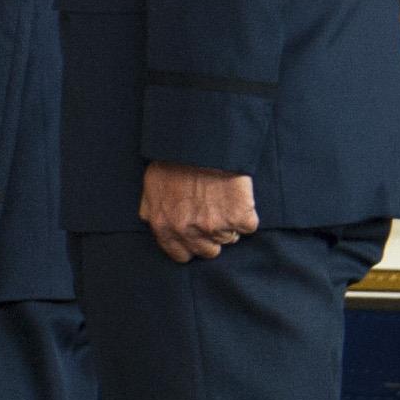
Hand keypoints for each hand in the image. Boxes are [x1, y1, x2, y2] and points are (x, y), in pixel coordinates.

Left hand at [139, 164, 256, 263]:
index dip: (191, 245)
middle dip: (212, 237)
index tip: (198, 234)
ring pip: (229, 239)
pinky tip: (238, 198)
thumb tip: (153, 223)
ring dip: (230, 224)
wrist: (201, 143)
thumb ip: (151, 211)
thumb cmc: (174, 162)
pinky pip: (249, 227)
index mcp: (165, 228)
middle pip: (208, 252)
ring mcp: (214, 226)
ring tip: (224, 200)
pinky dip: (247, 215)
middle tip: (214, 214)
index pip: (181, 255)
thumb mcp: (151, 188)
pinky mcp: (238, 217)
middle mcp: (188, 232)